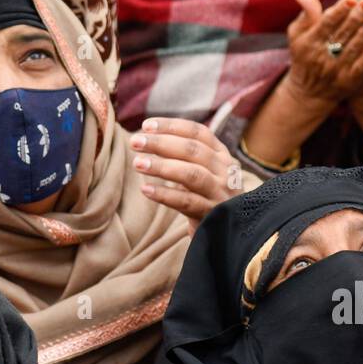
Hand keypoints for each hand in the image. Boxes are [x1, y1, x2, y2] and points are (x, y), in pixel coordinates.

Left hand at [131, 118, 241, 232]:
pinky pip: (187, 202)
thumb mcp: (202, 174)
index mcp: (223, 157)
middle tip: (135, 141)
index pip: (199, 133)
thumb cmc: (206, 200)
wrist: (227, 237)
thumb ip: (183, 156)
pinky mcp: (214, 216)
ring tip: (138, 163)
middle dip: (161, 143)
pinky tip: (145, 189)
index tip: (146, 126)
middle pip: (193, 150)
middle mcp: (226, 173)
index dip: (172, 126)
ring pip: (192, 174)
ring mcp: (222, 195)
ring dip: (162, 166)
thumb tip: (147, 136)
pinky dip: (165, 194)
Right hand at [286, 0, 362, 103]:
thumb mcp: (298, 34)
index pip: (327, 23)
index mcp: (309, 42)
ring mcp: (336, 71)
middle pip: (344, 33)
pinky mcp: (348, 82)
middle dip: (358, 16)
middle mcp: (321, 57)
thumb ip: (306, 13)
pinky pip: (362, 66)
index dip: (340, 10)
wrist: (309, 92)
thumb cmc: (304, 54)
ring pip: (355, 47)